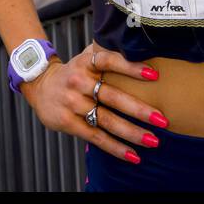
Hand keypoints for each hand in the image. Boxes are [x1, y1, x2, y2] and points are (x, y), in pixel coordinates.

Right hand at [21, 43, 166, 163]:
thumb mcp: (86, 57)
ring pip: (107, 120)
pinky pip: (96, 136)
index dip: (131, 67)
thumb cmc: (75, 71)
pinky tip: (133, 155)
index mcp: (85, 62)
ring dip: (132, 132)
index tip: (154, 74)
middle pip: (113, 96)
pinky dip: (115, 147)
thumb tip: (141, 48)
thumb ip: (107, 53)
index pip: (109, 61)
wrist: (40, 85)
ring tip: (153, 141)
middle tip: (162, 120)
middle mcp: (78, 81)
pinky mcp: (68, 122)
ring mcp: (72, 103)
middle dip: (139, 109)